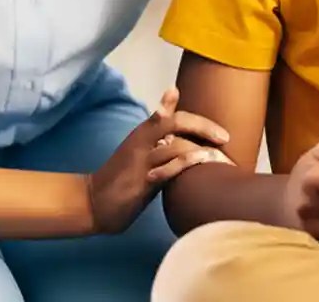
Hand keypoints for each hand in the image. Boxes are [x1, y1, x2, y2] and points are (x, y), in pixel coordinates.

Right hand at [86, 88, 231, 234]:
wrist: (93, 202)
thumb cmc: (122, 180)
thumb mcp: (141, 156)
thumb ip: (161, 145)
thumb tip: (186, 143)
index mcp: (143, 134)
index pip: (172, 116)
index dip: (197, 119)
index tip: (219, 131)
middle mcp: (142, 141)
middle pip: (176, 122)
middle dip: (204, 127)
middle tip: (225, 138)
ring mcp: (142, 160)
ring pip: (176, 145)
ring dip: (202, 150)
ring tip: (221, 158)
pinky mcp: (142, 181)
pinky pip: (168, 169)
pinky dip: (187, 165)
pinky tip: (201, 166)